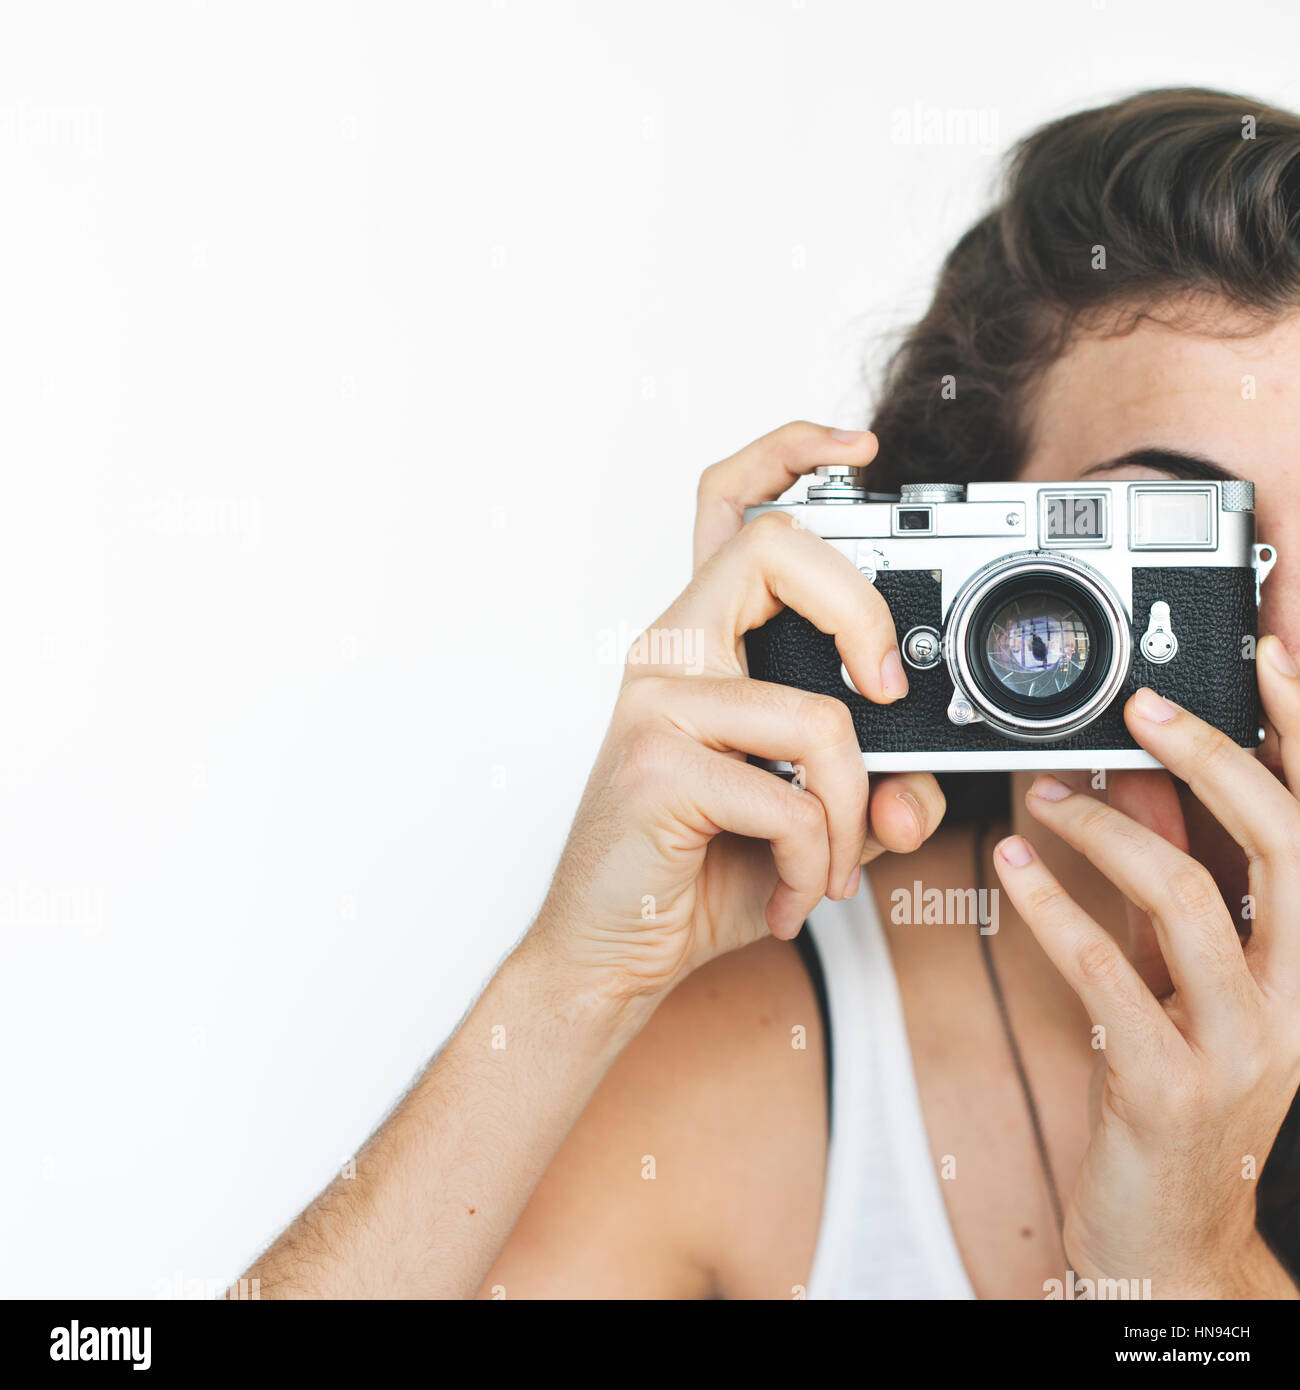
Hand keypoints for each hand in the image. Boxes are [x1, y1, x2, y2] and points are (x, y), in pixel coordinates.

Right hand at [533, 421, 945, 1004]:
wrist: (611, 950)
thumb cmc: (696, 870)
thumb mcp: (806, 820)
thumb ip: (871, 790)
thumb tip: (922, 792)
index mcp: (701, 641)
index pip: (727, 505)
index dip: (788, 453)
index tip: (855, 449)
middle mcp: (670, 652)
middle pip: (777, 551)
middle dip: (866, 616)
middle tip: (884, 694)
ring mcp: (656, 703)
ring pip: (819, 715)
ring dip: (850, 814)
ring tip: (828, 866)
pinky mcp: (656, 766)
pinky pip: (792, 799)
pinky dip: (814, 862)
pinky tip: (787, 893)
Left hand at [992, 639, 1299, 1295]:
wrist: (1168, 1235)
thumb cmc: (1174, 1094)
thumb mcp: (1178, 977)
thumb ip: (1164, 883)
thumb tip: (1132, 783)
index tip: (1272, 656)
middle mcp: (1299, 995)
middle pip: (1280, 842)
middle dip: (1211, 756)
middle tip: (1140, 707)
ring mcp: (1242, 1045)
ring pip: (1190, 895)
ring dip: (1106, 830)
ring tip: (1042, 796)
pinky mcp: (1167, 1084)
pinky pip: (1103, 969)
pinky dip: (1050, 903)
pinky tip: (1010, 865)